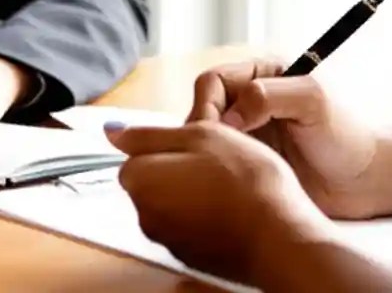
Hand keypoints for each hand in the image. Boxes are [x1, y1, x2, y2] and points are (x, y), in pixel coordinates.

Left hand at [108, 123, 331, 285]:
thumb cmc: (244, 179)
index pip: (136, 156)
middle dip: (176, 172)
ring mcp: (167, 241)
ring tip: (229, 189)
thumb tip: (111, 132)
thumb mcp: (199, 135)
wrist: (280, 237)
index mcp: (139, 181)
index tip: (198, 149)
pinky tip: (233, 213)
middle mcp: (144, 216)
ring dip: (191, 196)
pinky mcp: (191, 259)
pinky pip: (190, 229)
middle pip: (151, 183)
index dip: (169, 148)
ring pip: (171, 206)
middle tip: (216, 165)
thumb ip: (149, 134)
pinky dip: (205, 220)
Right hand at [188, 59, 382, 217]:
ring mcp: (249, 129)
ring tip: (220, 168)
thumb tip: (228, 115)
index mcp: (264, 73)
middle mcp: (251, 98)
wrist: (366, 180)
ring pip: (207, 134)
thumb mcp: (313, 101)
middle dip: (202, 128)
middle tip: (209, 154)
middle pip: (204, 106)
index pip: (214, 80)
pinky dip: (215, 166)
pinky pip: (218, 158)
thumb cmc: (348, 135)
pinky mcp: (248, 157)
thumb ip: (268, 95)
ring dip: (208, 149)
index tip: (212, 131)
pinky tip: (227, 179)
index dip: (207, 104)